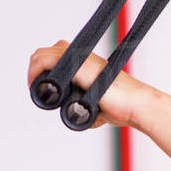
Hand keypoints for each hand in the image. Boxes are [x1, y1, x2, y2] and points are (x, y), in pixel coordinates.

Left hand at [27, 40, 152, 128]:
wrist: (136, 105)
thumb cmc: (125, 105)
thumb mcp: (102, 102)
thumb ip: (90, 105)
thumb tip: (85, 118)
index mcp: (87, 61)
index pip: (57, 55)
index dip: (46, 69)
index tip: (44, 88)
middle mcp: (81, 56)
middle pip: (46, 52)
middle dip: (37, 71)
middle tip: (38, 90)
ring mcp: (77, 59)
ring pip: (41, 55)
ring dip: (34, 72)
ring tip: (36, 90)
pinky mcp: (74, 65)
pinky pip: (43, 61)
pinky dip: (34, 73)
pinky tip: (37, 87)